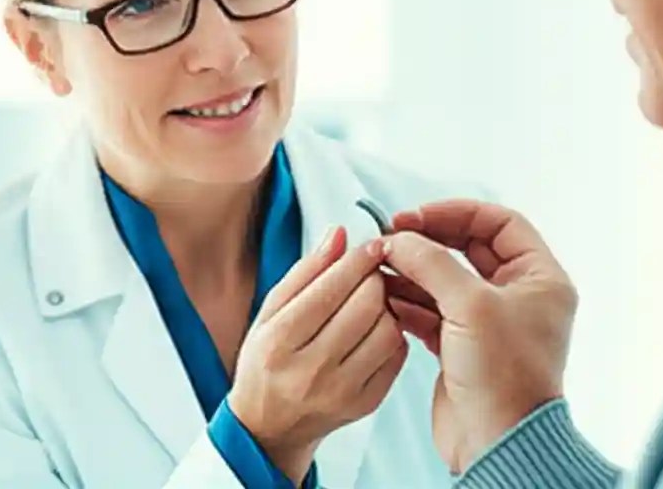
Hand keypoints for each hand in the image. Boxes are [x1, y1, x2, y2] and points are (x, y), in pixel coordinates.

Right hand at [228, 227, 409, 484]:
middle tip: (370, 273)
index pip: (329, 290)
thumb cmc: (266, 361)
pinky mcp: (365, 404)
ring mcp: (341, 392)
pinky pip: (396, 356)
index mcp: (278, 342)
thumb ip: (305, 272)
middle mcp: (309, 371)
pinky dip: (391, 335)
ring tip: (372, 302)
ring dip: (386, 307)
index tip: (370, 244)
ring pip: (387, 330)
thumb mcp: (270, 313)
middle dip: (374, 279)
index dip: (356, 261)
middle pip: (365, 306)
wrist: (269, 426)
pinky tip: (375, 330)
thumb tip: (339, 234)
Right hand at [379, 200, 576, 473]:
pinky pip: (430, 310)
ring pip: (443, 279)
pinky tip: (383, 297)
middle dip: (425, 241)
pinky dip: (406, 301)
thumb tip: (396, 237)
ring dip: (410, 271)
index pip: (498, 222)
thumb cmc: (503, 378)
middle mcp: (517, 296)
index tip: (413, 216)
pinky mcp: (462, 346)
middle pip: (466, 247)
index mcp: (539, 279)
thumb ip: (430, 261)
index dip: (454, 212)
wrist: (496, 444)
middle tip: (388, 237)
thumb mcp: (468, 305)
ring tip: (378, 267)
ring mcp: (488, 322)